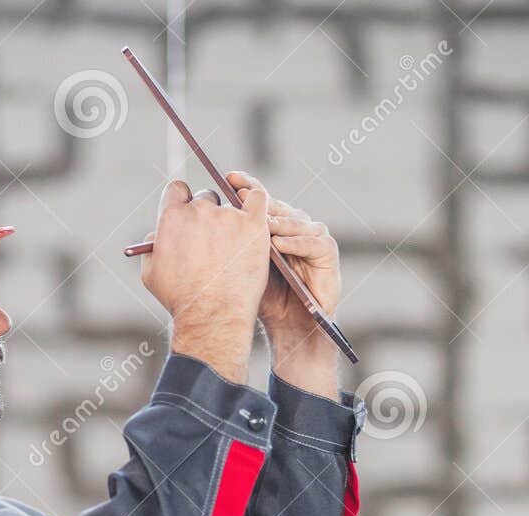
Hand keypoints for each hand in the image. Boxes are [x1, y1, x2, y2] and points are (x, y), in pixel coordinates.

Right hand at [139, 179, 270, 380]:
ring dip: (231, 220)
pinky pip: (259, 198)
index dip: (183, 201)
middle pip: (205, 197)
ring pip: (231, 206)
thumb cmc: (181, 301)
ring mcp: (229, 216)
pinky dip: (256, 200)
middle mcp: (200, 210)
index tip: (189, 212)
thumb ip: (152, 246)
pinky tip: (255, 210)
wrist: (213, 317)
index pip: (178, 189)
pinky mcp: (254, 225)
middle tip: (213, 237)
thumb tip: (158, 233)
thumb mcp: (151, 275)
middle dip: (208, 214)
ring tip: (233, 249)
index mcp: (172, 216)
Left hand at [225, 171, 340, 351]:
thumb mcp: (241, 268)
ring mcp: (313, 236)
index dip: (247, 185)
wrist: (290, 325)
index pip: (260, 198)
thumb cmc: (263, 297)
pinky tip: (279, 244)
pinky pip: (313, 242)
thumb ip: (229, 245)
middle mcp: (294, 225)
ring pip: (295, 221)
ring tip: (260, 223)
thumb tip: (199, 221)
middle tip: (244, 194)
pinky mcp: (328, 253)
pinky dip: (296, 243)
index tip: (229, 177)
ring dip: (278, 222)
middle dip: (260, 199)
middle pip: (278, 206)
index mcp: (273, 225)